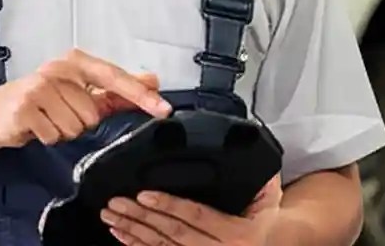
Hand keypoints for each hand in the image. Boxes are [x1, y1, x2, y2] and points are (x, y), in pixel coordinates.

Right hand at [0, 48, 171, 147]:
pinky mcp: (26, 107)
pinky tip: (37, 127)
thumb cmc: (42, 100)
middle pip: (94, 113)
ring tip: (48, 120)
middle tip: (60, 114)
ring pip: (75, 127)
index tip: (163, 108)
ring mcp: (40, 87)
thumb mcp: (81, 92)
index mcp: (75, 62)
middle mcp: (59, 69)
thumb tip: (152, 81)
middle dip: (80, 122)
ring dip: (64, 131)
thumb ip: (118, 90)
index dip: (140, 95)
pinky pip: (55, 135)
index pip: (116, 78)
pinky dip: (48, 137)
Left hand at [101, 174, 282, 245]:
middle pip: (173, 234)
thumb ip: (257, 178)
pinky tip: (122, 235)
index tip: (144, 194)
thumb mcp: (269, 196)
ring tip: (111, 217)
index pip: (197, 216)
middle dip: (141, 218)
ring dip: (133, 232)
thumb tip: (241, 148)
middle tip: (116, 203)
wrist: (273, 244)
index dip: (169, 205)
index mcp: (237, 233)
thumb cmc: (267, 218)